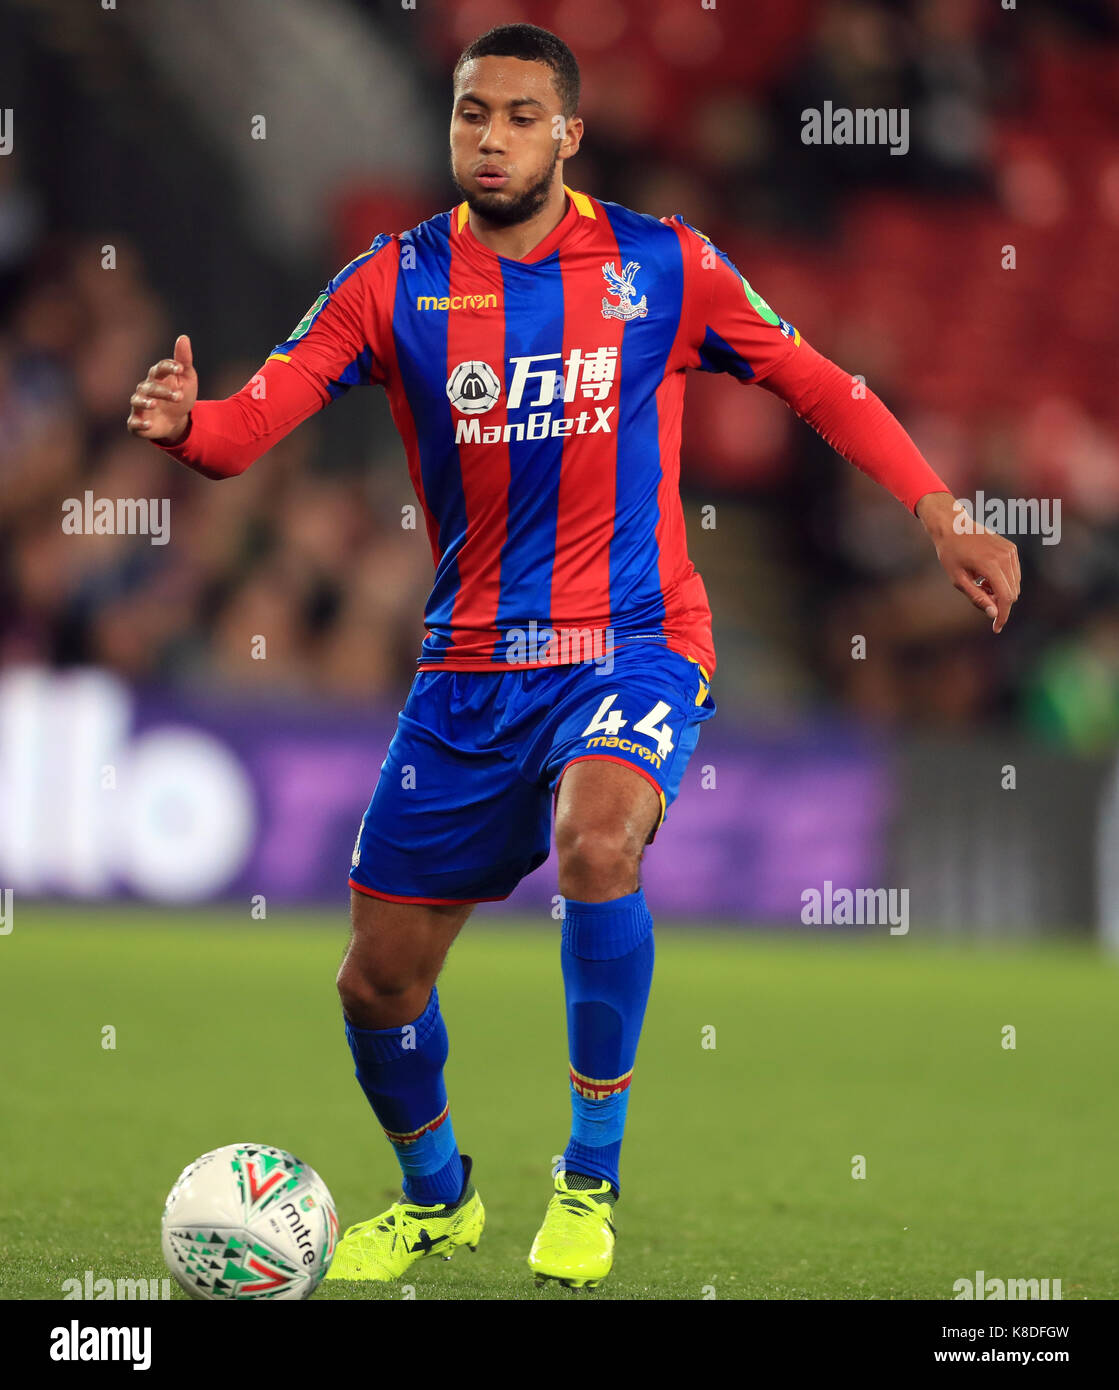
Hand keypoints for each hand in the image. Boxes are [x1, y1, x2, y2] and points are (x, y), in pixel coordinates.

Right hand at [126, 334, 197, 442]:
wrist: (178, 420)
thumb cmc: (180, 394)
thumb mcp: (187, 378)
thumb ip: (184, 360)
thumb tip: (183, 337)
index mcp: (158, 377)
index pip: (160, 368)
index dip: (169, 367)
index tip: (181, 369)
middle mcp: (145, 389)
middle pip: (151, 387)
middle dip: (164, 391)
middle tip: (179, 396)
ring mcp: (140, 406)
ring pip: (138, 401)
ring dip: (146, 402)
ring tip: (155, 404)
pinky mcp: (137, 423)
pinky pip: (134, 423)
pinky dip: (139, 424)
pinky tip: (148, 425)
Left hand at [916, 491, 1020, 632]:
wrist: (953, 526)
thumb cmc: (951, 553)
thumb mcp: (958, 579)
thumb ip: (977, 597)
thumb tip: (994, 614)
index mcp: (991, 565)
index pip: (1005, 597)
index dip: (1003, 615)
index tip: (996, 628)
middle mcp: (1005, 557)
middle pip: (1012, 592)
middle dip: (999, 603)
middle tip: (980, 596)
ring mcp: (1010, 551)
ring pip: (1015, 584)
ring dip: (1001, 592)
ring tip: (980, 584)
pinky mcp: (1011, 549)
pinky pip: (1014, 573)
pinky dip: (1003, 581)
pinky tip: (986, 576)